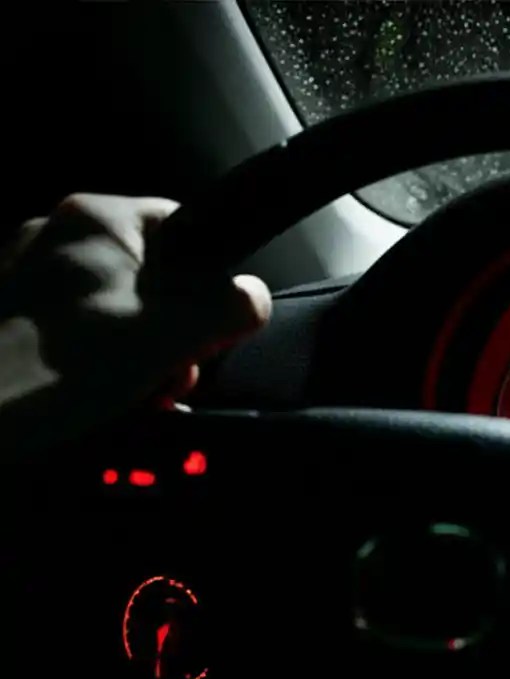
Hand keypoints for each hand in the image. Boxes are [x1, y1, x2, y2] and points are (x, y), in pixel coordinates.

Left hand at [0, 194, 270, 460]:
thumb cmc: (57, 369)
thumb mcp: (172, 337)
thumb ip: (229, 309)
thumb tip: (253, 300)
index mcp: (96, 220)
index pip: (184, 225)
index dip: (211, 278)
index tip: (211, 325)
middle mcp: (54, 234)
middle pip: (151, 275)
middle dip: (173, 330)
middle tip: (173, 372)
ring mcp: (25, 276)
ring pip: (115, 307)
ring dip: (139, 352)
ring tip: (135, 392)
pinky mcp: (9, 317)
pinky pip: (77, 330)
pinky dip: (97, 362)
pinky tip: (100, 395)